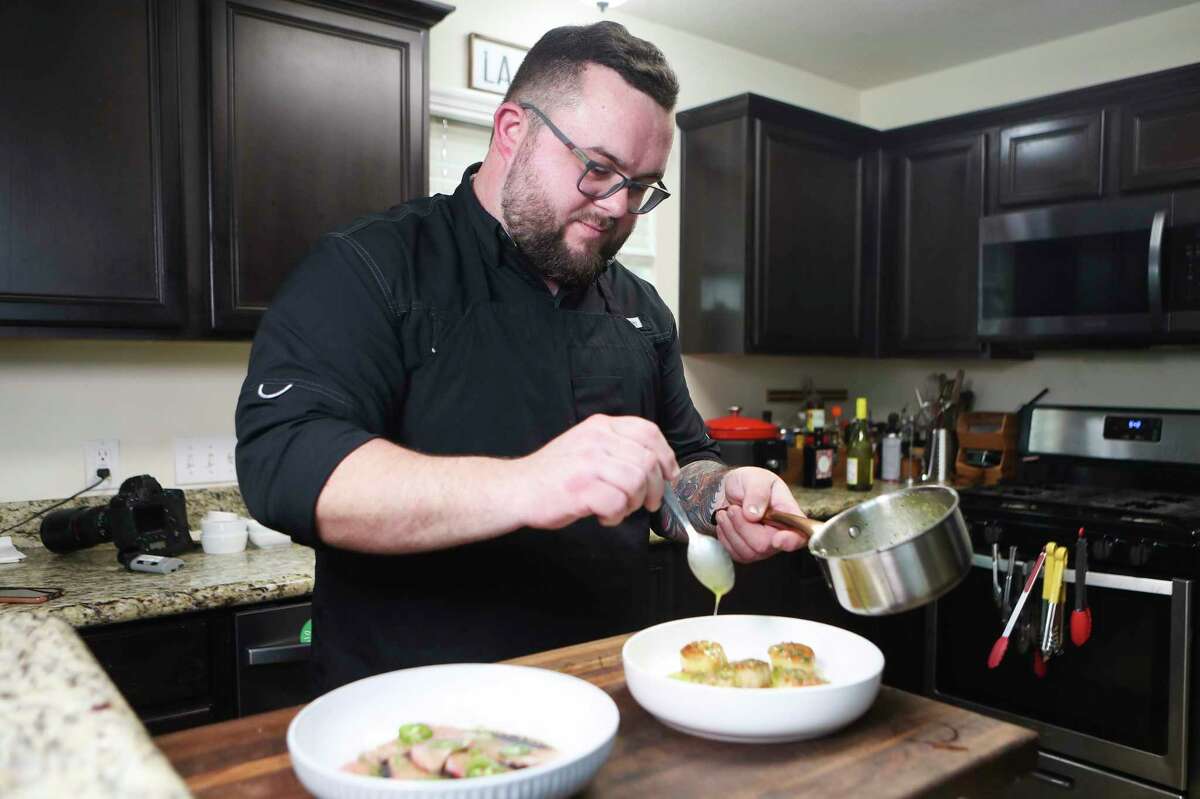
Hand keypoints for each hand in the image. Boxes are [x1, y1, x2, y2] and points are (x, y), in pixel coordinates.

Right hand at [510, 414, 679, 528]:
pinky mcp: (581, 489)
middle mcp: (597, 440)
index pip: (648, 432)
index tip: (669, 474)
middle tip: (649, 503)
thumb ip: (616, 447)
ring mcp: (588, 463)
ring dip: (634, 503)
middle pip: (647, 461)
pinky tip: (603, 516)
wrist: (517, 488)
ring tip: (619, 508)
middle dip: (655, 488)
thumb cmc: (553, 473)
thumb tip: (655, 466)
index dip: (666, 455)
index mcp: (600, 426)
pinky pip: (617, 504)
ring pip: (636, 483)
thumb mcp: (586, 445)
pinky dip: (616, 516)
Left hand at [715, 467, 807, 562]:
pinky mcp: (747, 552)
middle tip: (734, 508)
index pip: (799, 535)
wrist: (728, 489)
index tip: (777, 539)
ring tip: (729, 511)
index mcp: (790, 515)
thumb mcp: (755, 478)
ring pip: (747, 551)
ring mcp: (764, 546)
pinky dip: (725, 536)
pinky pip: (735, 553)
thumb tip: (755, 514)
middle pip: (764, 545)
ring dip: (731, 529)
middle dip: (743, 525)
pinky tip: (726, 522)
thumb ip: (757, 493)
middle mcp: (780, 534)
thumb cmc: (748, 482)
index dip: (791, 541)